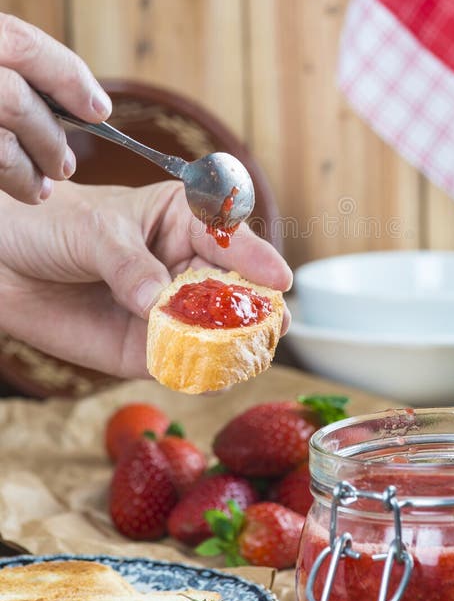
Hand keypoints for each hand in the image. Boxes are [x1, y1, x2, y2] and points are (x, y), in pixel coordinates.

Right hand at [0, 14, 111, 202]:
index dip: (66, 77)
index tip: (99, 112)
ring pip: (2, 135)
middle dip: (48, 133)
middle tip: (66, 166)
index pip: (21, 44)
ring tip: (48, 182)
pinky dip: (15, 178)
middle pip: (11, 96)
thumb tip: (92, 108)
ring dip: (35, 162)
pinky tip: (29, 190)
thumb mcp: (4, 71)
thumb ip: (27, 78)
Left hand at [0, 181, 291, 378]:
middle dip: (255, 310)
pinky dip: (199, 375)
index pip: (229, 237)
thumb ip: (129, 265)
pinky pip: (181, 364)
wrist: (4, 261)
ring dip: (233, 347)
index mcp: (184, 220)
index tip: (279, 278)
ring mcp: (171, 310)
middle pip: (234, 291)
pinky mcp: (146, 348)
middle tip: (274, 326)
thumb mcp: (94, 232)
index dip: (257, 258)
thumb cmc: (54, 224)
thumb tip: (158, 301)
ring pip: (215, 333)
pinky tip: (213, 380)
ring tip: (249, 358)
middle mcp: (187, 266)